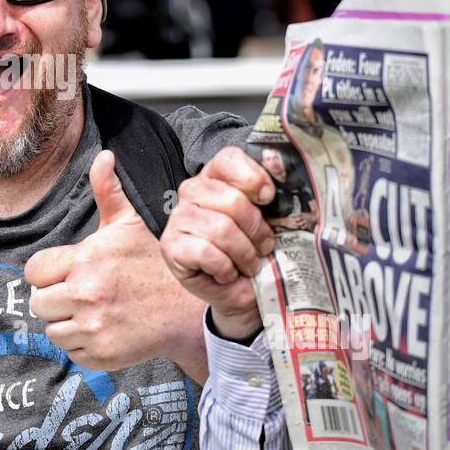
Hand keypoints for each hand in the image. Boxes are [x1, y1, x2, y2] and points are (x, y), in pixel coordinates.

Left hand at [25, 151, 203, 370]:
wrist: (186, 309)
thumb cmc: (151, 263)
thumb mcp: (129, 224)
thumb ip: (108, 191)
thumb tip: (104, 155)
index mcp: (85, 260)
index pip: (34, 272)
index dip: (47, 273)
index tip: (66, 273)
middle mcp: (86, 294)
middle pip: (38, 304)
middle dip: (54, 299)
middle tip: (80, 294)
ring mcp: (94, 327)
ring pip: (52, 330)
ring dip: (67, 323)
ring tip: (94, 311)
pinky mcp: (103, 354)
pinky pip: (72, 352)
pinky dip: (83, 345)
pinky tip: (105, 328)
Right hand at [160, 146, 275, 341]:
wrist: (240, 289)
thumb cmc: (252, 249)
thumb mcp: (267, 220)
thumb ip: (269, 198)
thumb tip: (279, 180)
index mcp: (216, 177)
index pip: (229, 159)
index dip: (253, 177)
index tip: (268, 199)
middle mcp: (192, 191)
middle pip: (232, 200)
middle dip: (256, 230)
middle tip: (263, 247)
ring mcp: (178, 218)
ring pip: (221, 229)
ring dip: (244, 254)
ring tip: (249, 265)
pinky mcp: (170, 246)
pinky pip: (206, 253)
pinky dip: (225, 269)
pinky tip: (226, 274)